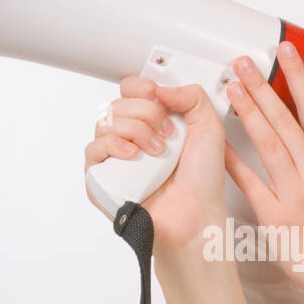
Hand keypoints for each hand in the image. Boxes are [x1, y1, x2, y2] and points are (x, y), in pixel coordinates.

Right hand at [84, 72, 230, 253]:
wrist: (197, 215)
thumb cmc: (202, 181)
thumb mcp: (209, 127)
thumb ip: (191, 96)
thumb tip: (158, 88)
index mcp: (153, 121)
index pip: (131, 90)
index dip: (142, 90)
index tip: (159, 101)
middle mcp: (132, 137)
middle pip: (118, 104)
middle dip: (145, 114)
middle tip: (166, 134)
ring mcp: (116, 158)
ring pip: (105, 123)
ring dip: (135, 131)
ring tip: (157, 153)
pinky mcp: (103, 178)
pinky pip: (93, 150)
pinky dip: (113, 147)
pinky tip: (134, 157)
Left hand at [222, 41, 303, 303]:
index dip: (297, 77)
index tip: (285, 51)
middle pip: (286, 120)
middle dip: (263, 87)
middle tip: (243, 62)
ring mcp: (296, 193)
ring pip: (269, 143)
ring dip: (249, 112)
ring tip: (231, 88)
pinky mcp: (277, 216)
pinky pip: (251, 183)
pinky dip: (234, 162)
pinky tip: (219, 143)